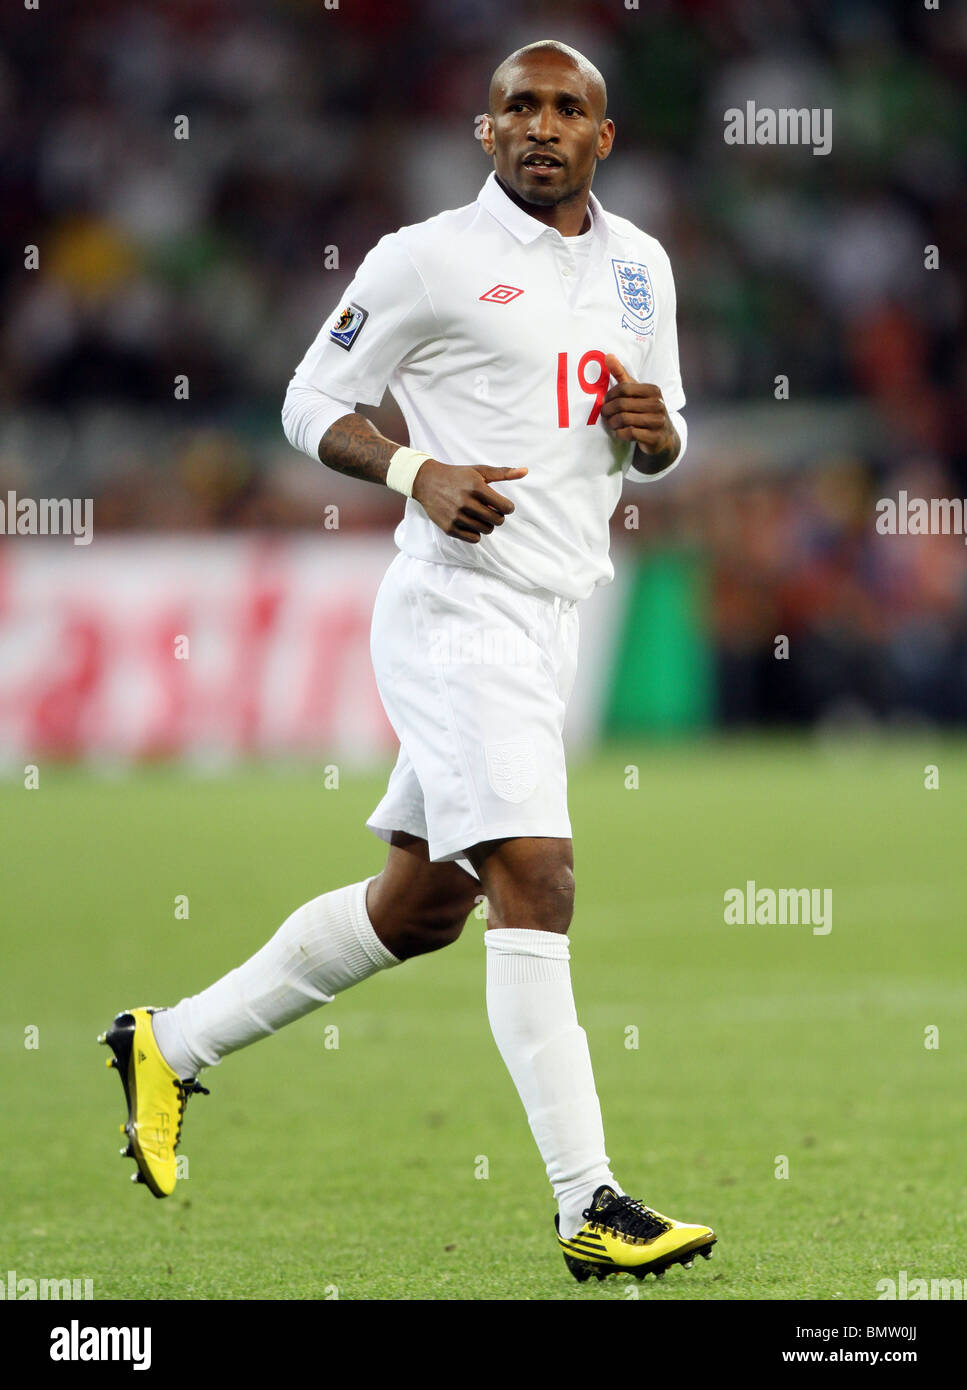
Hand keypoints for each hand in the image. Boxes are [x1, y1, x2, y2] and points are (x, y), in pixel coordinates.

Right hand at [412, 460, 527, 542]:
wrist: (427, 482)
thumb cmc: (457, 475)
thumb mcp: (479, 471)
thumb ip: (503, 473)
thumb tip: (526, 471)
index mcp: (476, 487)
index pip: (505, 507)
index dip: (507, 507)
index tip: (502, 505)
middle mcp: (466, 502)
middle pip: (497, 521)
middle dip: (498, 516)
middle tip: (490, 510)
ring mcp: (456, 516)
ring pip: (486, 530)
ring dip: (487, 524)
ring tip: (479, 515)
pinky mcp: (449, 528)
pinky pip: (474, 539)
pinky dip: (476, 533)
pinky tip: (471, 522)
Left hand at [600, 355, 678, 463]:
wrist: (663, 436)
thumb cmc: (645, 410)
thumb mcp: (636, 392)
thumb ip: (621, 375)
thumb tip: (608, 356)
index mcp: (653, 390)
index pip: (624, 388)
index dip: (610, 396)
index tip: (605, 401)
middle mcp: (658, 404)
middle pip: (622, 404)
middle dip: (608, 410)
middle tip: (604, 414)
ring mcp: (658, 421)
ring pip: (624, 419)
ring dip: (613, 423)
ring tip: (611, 423)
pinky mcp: (655, 437)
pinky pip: (629, 433)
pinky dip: (620, 433)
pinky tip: (619, 432)